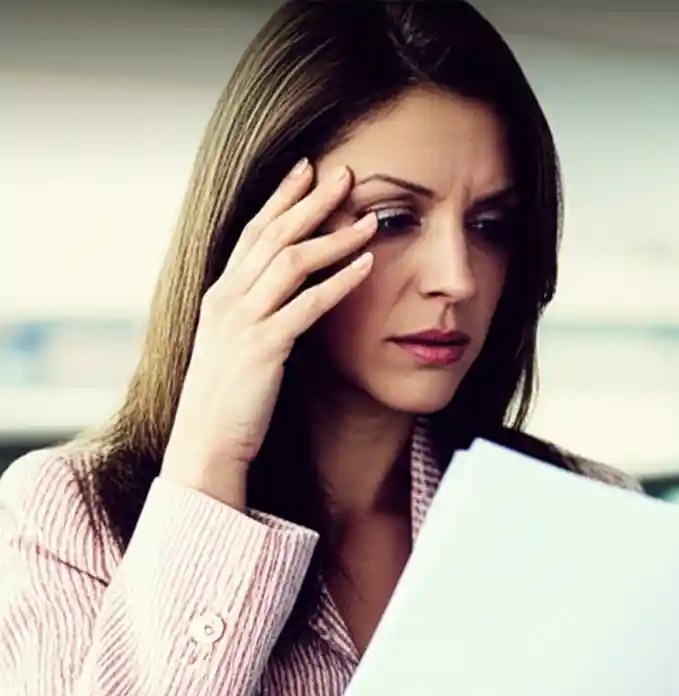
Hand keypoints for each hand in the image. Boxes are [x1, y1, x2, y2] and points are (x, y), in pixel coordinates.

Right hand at [160, 160, 375, 510]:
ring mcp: (244, 321)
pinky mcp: (263, 348)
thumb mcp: (234, 342)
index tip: (306, 168)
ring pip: (293, 262)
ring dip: (336, 237)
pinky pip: (307, 305)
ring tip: (371, 219)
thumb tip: (281, 289)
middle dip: (312, 201)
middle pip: (275, 234)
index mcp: (221, 293)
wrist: (206, 442)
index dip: (281, 197)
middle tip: (346, 173)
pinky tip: (367, 266)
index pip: (254, 231)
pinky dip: (339, 281)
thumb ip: (255, 310)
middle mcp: (228, 298)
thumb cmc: (228, 396)